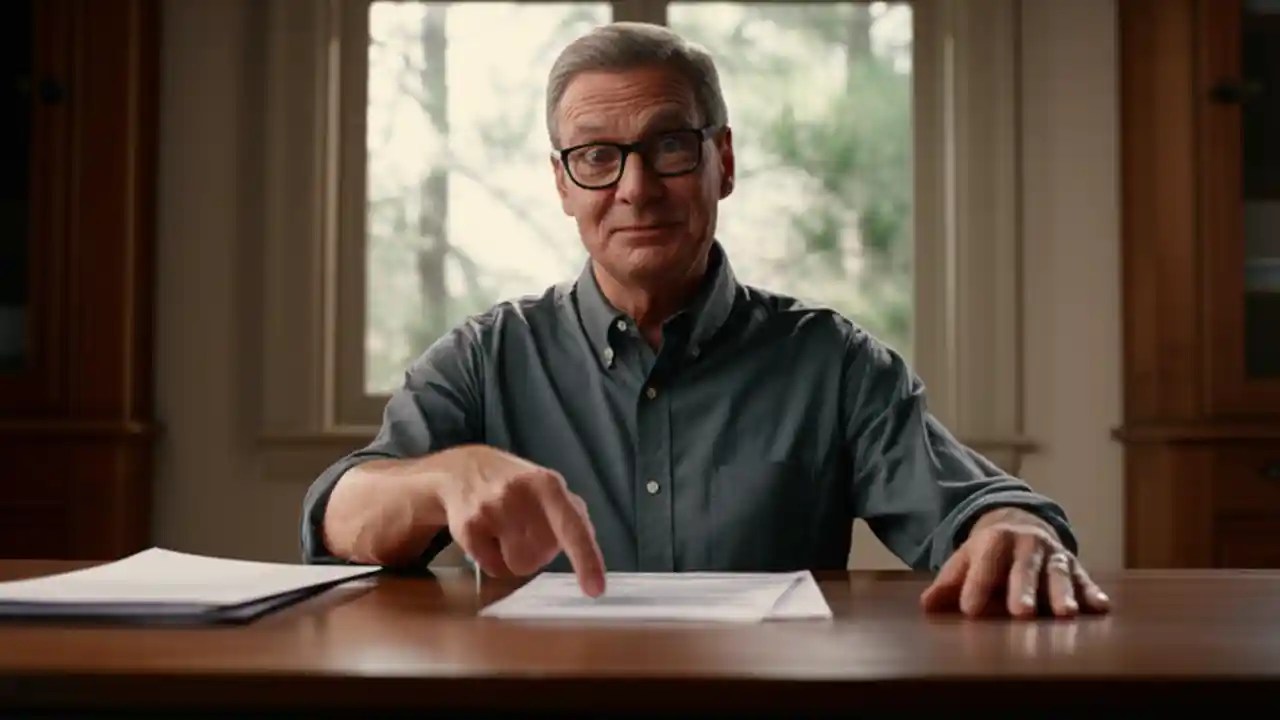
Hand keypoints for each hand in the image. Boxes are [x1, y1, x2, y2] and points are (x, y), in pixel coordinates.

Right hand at [429, 446, 606, 596]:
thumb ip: (570, 517)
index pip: (572, 527)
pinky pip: (492, 568)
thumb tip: (586, 556)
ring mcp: (490, 510)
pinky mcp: (467, 527)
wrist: (462, 468)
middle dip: (536, 550)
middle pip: (541, 557)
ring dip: (514, 557)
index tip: (596, 589)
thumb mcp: (548, 488)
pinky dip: (491, 558)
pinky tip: (486, 534)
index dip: (586, 559)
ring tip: (504, 532)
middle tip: (523, 527)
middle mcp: (519, 494)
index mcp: (548, 485)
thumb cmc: (517, 486)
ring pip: (517, 567)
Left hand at [919, 508, 1110, 618]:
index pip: (984, 565)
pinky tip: (1100, 608)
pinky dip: (1092, 593)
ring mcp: (1052, 555)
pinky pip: (1085, 580)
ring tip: (1065, 615)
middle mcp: (1026, 545)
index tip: (969, 610)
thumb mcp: (964, 561)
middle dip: (1023, 591)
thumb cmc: (988, 555)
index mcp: (994, 541)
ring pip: (1057, 574)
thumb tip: (927, 606)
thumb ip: (948, 585)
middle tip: (1020, 614)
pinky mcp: (1074, 567)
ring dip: (1062, 593)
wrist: (1021, 524)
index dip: (977, 586)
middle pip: (1024, 569)